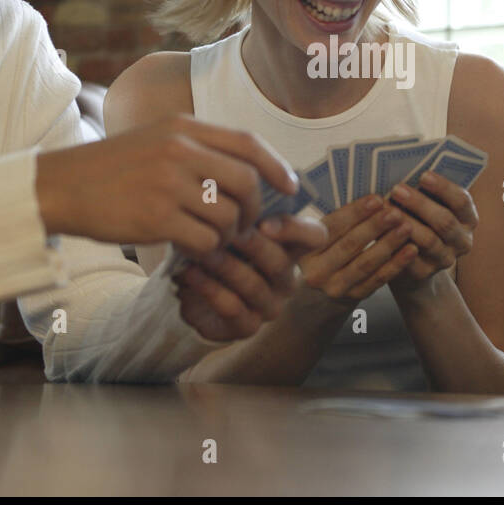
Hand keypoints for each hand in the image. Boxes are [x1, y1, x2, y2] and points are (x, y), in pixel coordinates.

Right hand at [34, 115, 298, 248]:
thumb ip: (198, 147)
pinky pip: (205, 240)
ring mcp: (168, 184)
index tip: (290, 187)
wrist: (60, 186)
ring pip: (228, 216)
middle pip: (246, 182)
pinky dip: (207, 250)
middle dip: (255, 209)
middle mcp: (179, 150)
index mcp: (182, 126)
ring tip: (212, 238)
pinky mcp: (156, 218)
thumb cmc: (111, 167)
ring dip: (228, 234)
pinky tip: (192, 250)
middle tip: (246, 225)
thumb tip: (248, 170)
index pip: (248, 143)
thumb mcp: (156, 139)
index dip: (277, 166)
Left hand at [172, 214, 327, 340]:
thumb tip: (241, 178)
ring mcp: (268, 305)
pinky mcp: (246, 326)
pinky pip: (233, 308)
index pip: (315, 237)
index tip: (264, 223)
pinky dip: (210, 290)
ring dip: (227, 267)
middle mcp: (286, 278)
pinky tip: (189, 274)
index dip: (295, 230)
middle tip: (226, 232)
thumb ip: (242, 204)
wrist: (190, 287)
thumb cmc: (217, 245)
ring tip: (202, 252)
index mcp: (290, 248)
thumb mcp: (229, 220)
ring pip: (255, 286)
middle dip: (252, 246)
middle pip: (281, 262)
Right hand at [297, 196, 419, 303]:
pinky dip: (396, 264)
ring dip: (389, 243)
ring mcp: (334, 287)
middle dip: (375, 226)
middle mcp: (315, 270)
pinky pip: (377, 279)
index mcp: (303, 248)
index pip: (330, 227)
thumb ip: (334, 221)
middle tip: (395, 211)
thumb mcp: (317, 237)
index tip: (376, 199)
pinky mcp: (352, 298)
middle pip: (349, 245)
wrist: (320, 295)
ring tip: (407, 226)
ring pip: (365, 263)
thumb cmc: (324, 253)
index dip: (354, 213)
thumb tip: (370, 196)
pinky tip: (411, 249)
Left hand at [385, 171, 477, 294]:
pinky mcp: (425, 274)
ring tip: (386, 209)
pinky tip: (381, 231)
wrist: (412, 263)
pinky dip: (396, 243)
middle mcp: (462, 240)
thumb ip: (424, 192)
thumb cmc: (419, 221)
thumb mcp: (428, 206)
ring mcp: (446, 259)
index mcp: (468, 218)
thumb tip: (403, 169)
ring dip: (406, 223)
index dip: (444, 188)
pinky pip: (410, 259)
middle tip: (397, 189)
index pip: (462, 201)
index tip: (423, 175)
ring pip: (428, 240)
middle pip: (445, 221)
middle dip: (420, 204)